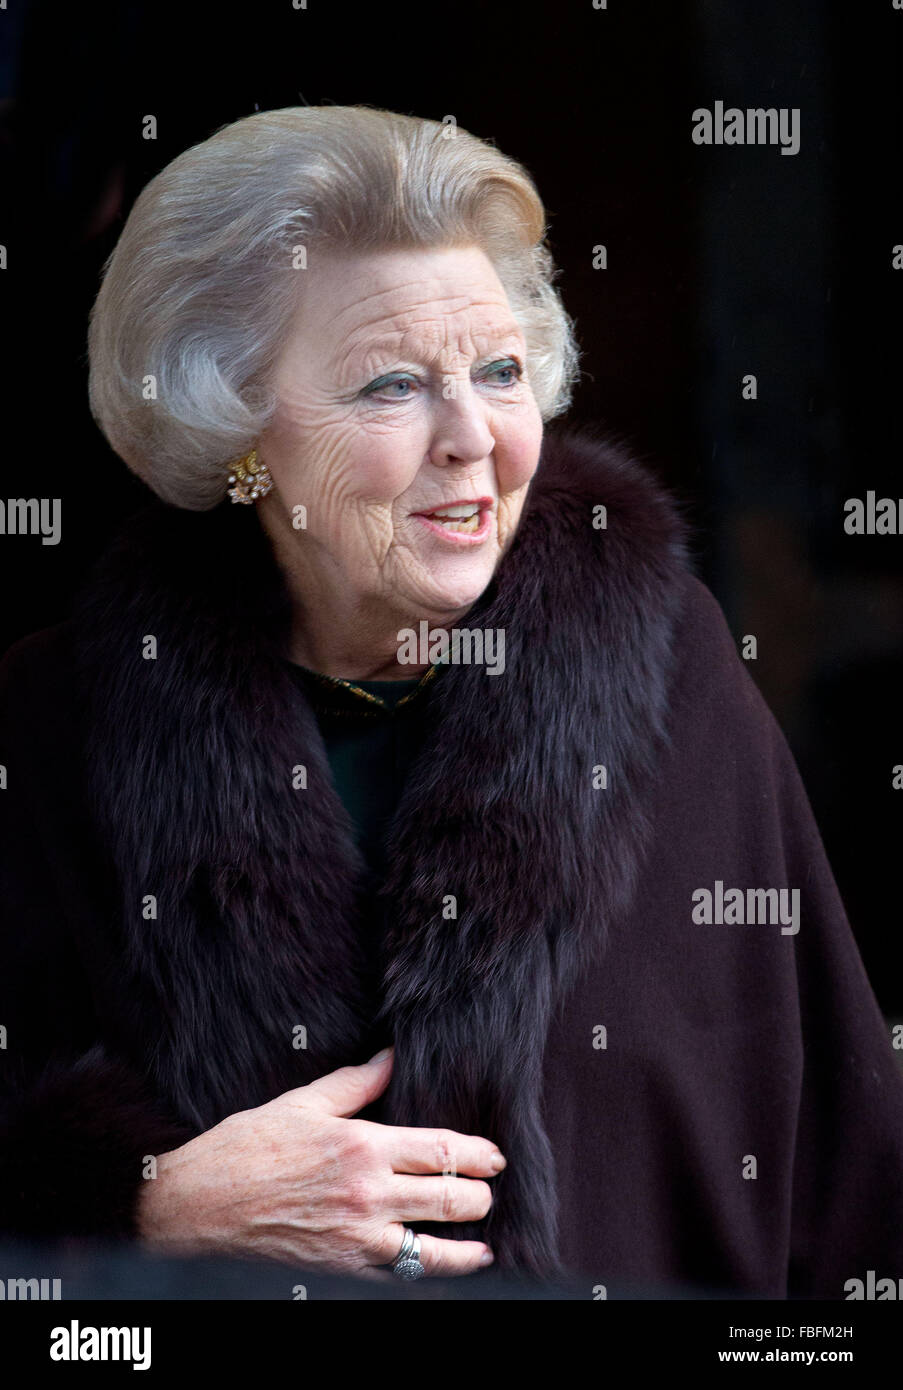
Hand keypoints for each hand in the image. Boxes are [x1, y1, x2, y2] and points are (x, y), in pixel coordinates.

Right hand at [135, 1047, 503, 1278]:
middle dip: (479, 1197)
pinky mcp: (341, 1271)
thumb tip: (391, 1057)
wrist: (196, 1207)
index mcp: (361, 1146)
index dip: (478, 1154)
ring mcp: (356, 1240)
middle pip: (449, 1199)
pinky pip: (399, 1278)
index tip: (495, 1157)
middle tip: (489, 1191)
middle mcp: (366, 1195)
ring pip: (434, 1249)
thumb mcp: (302, 1104)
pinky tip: (442, 1271)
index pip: (442, 1150)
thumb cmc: (244, 1150)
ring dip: (467, 1246)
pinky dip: (428, 1276)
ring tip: (482, 1242)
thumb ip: (355, 1082)